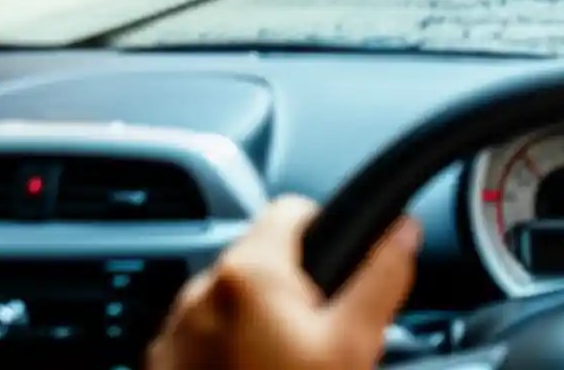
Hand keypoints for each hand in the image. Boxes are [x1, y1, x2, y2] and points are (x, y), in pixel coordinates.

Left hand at [147, 195, 421, 369]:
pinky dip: (229, 348)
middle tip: (320, 336)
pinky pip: (203, 336)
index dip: (328, 231)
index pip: (293, 209)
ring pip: (232, 300)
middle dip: (294, 286)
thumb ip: (381, 278)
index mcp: (249, 271)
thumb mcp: (353, 345)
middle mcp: (198, 290)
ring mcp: (172, 331)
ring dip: (259, 319)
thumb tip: (403, 231)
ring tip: (285, 365)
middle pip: (262, 257)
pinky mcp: (160, 365)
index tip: (341, 270)